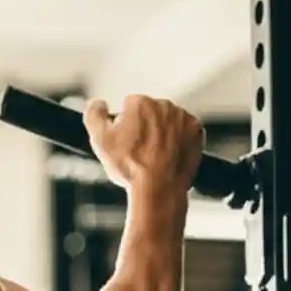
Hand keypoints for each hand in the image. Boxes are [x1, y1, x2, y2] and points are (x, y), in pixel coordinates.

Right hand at [83, 95, 204, 194]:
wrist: (158, 187)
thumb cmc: (130, 165)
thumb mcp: (99, 140)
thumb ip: (94, 114)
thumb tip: (97, 103)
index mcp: (141, 103)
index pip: (128, 107)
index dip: (123, 125)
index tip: (124, 141)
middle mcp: (165, 105)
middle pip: (149, 112)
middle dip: (143, 127)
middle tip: (138, 150)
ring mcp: (183, 118)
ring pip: (167, 121)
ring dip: (160, 132)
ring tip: (153, 155)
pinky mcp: (197, 132)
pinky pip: (184, 131)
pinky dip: (177, 139)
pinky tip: (167, 154)